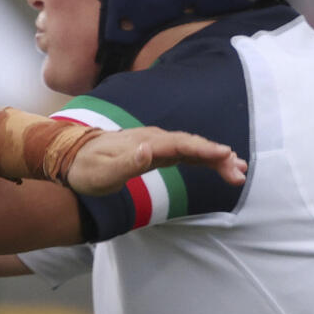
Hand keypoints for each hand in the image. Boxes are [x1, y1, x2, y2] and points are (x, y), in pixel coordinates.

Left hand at [63, 127, 244, 196]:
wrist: (73, 159)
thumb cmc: (86, 170)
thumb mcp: (102, 173)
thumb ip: (126, 164)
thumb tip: (149, 151)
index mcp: (145, 143)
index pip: (180, 145)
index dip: (203, 149)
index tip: (225, 156)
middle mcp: (154, 139)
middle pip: (192, 145)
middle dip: (217, 156)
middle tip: (239, 172)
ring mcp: (157, 144)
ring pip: (193, 148)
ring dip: (216, 158)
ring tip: (239, 170)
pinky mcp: (158, 152)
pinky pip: (187, 153)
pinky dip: (205, 158)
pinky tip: (221, 164)